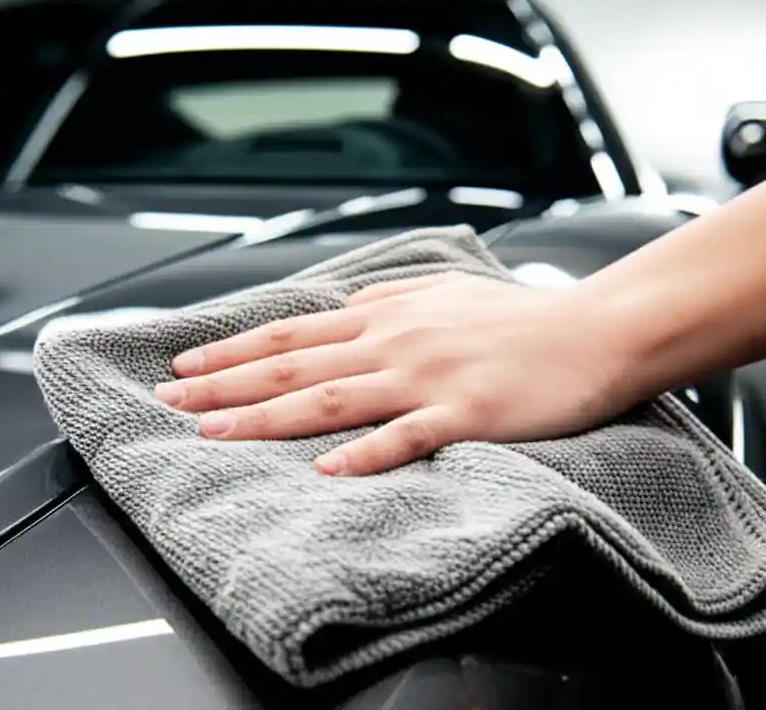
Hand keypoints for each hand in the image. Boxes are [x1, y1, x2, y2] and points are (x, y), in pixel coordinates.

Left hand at [154, 274, 635, 476]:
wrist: (594, 331)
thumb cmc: (516, 318)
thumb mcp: (438, 293)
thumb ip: (381, 302)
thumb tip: (334, 313)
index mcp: (383, 314)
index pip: (288, 333)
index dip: (231, 352)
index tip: (183, 368)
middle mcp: (394, 341)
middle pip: (292, 365)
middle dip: (224, 386)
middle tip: (170, 404)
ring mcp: (428, 377)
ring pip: (331, 399)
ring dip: (267, 418)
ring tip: (217, 436)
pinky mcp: (468, 413)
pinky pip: (407, 436)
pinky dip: (364, 454)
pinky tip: (325, 472)